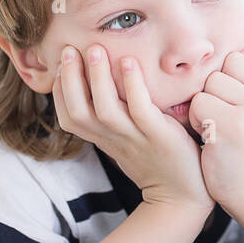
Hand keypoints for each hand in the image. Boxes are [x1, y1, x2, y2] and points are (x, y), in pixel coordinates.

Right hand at [52, 44, 213, 214]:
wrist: (184, 193)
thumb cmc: (157, 158)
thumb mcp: (128, 138)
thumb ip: (116, 115)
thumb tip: (106, 80)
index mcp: (103, 139)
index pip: (68, 116)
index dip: (60, 90)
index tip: (62, 62)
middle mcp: (113, 139)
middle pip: (78, 111)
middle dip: (70, 80)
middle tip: (70, 49)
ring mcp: (135, 138)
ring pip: (105, 110)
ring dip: (98, 78)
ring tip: (96, 49)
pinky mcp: (159, 136)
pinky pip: (140, 109)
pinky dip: (132, 85)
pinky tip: (130, 62)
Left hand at [187, 38, 243, 206]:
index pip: (238, 57)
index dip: (226, 80)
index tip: (233, 106)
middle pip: (221, 69)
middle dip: (214, 92)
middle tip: (224, 119)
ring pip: (209, 84)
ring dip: (204, 106)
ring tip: (217, 128)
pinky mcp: (233, 125)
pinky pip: (199, 103)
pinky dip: (197, 120)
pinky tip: (210, 137)